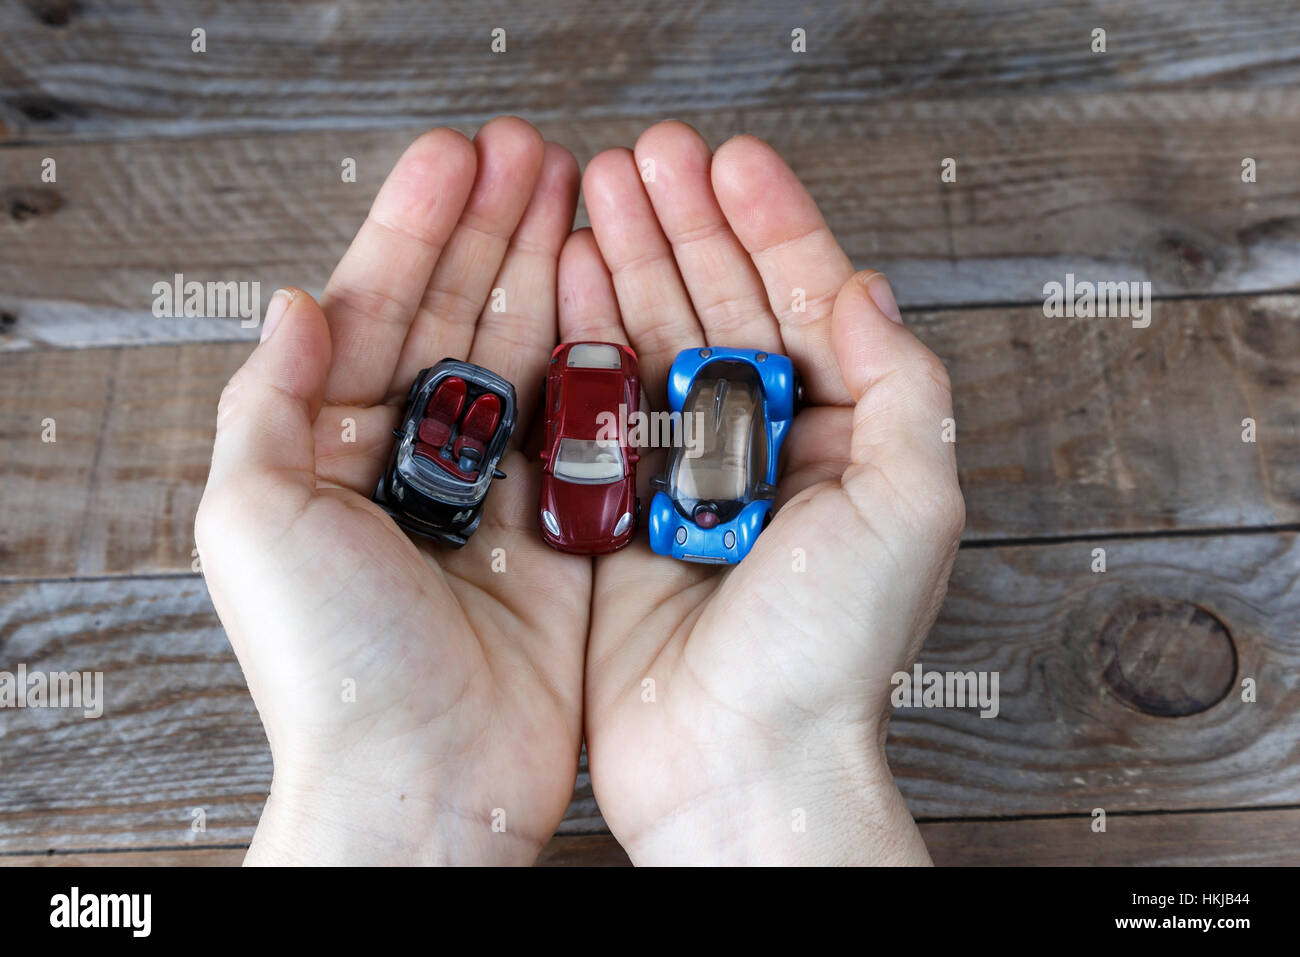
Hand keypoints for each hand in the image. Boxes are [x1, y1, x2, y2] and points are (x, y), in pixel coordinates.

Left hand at [196, 118, 585, 863]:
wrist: (425, 774)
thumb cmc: (330, 661)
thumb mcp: (253, 515)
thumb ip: (268, 400)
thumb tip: (296, 300)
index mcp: (328, 447)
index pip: (373, 309)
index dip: (414, 228)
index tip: (457, 159)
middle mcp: (411, 460)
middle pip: (455, 316)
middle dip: (491, 229)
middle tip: (533, 152)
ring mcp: (490, 488)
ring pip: (522, 353)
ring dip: (545, 269)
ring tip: (575, 192)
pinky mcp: (558, 524)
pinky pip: (578, 420)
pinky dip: (592, 351)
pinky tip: (606, 289)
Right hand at [561, 123, 963, 863]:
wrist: (737, 763)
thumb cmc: (832, 653)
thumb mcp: (910, 507)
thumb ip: (904, 387)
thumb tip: (868, 286)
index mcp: (843, 439)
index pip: (808, 303)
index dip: (772, 225)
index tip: (731, 161)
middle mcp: (765, 449)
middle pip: (723, 308)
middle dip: (685, 226)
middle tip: (643, 155)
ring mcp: (687, 477)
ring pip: (655, 343)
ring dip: (630, 262)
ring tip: (596, 192)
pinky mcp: (620, 510)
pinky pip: (600, 405)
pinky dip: (584, 338)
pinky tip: (570, 278)